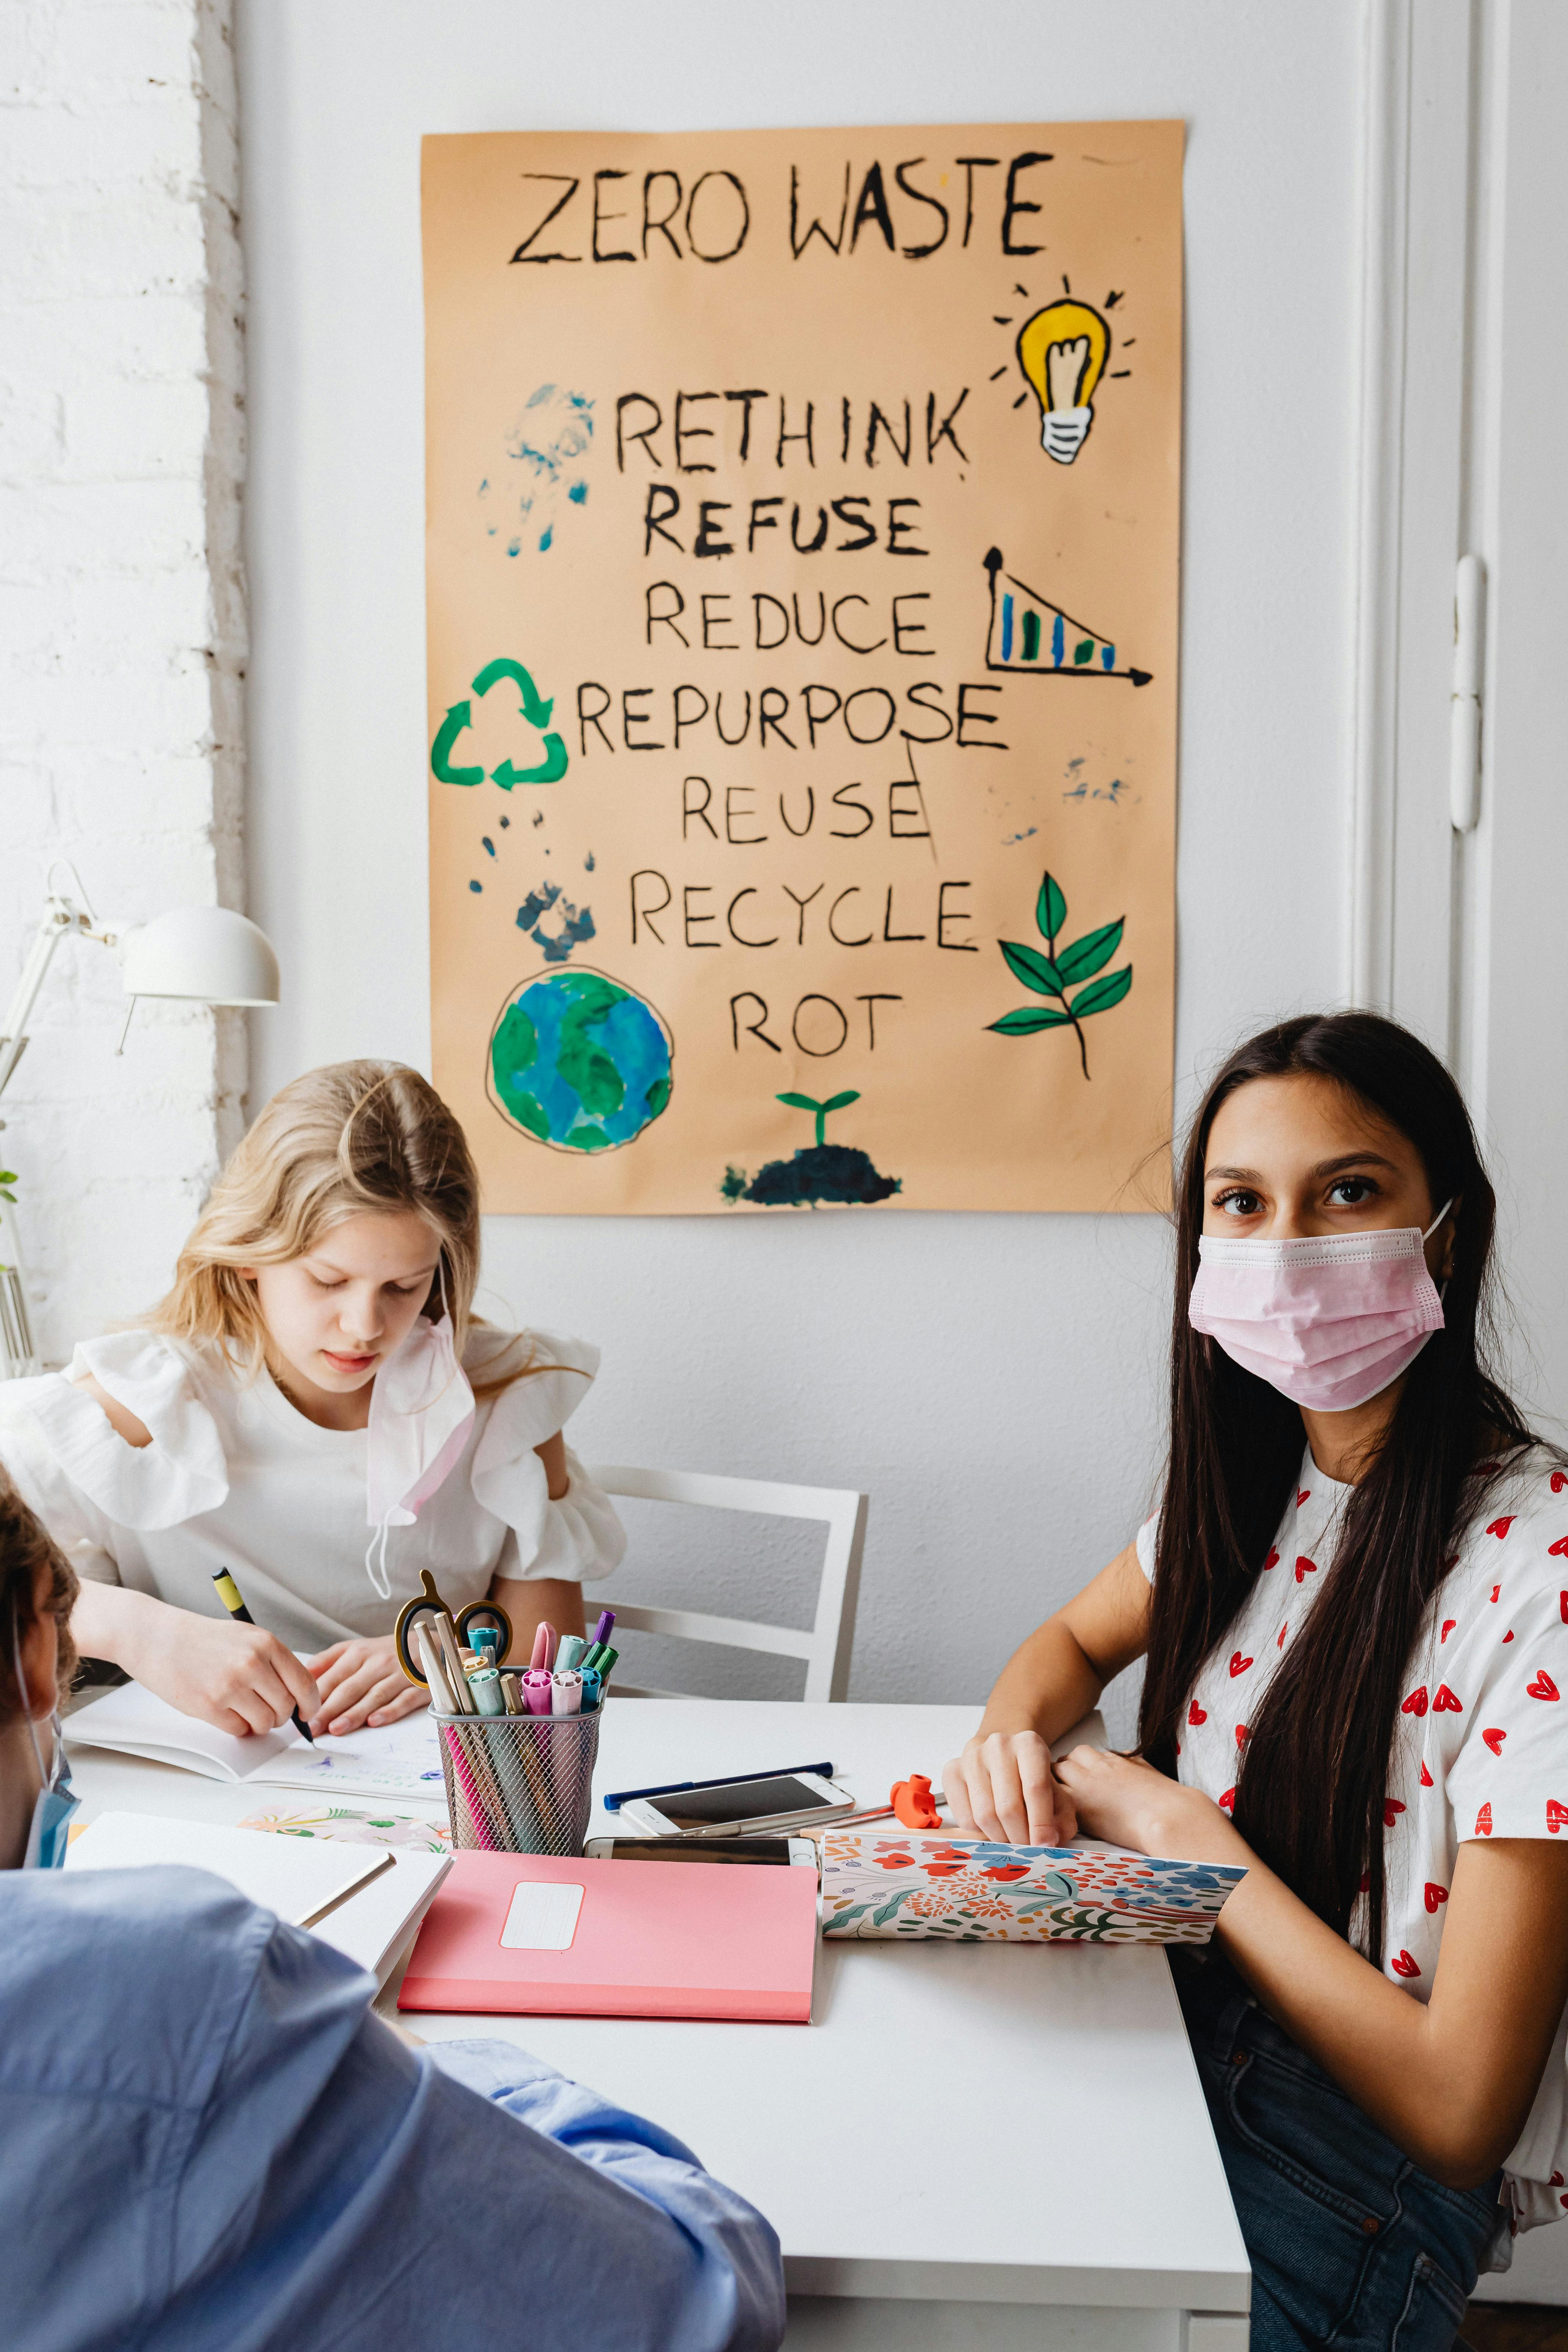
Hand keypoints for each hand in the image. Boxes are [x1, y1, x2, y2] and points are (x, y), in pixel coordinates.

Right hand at [122, 1600, 320, 1739]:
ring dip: (259, 1724)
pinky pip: (239, 1730)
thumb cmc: (202, 1639)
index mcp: (266, 1643)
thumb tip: (297, 1694)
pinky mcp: (210, 1706)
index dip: (310, 1704)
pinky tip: (225, 1712)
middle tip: (267, 1712)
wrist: (157, 1638)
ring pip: (265, 1722)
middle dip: (281, 1716)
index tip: (307, 1713)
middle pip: (286, 1707)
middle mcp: (252, 1663)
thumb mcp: (246, 1637)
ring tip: (245, 1712)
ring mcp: (231, 1686)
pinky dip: (237, 1727)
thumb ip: (272, 1661)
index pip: (304, 1683)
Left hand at [304, 1634, 428, 1734]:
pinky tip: (375, 1722)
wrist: (431, 1645)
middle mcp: (379, 1663)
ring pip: (374, 1695)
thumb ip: (329, 1660)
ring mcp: (400, 1675)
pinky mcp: (419, 1686)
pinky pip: (403, 1700)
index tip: (300, 1713)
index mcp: (360, 1653)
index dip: (316, 1695)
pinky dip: (390, 1711)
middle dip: (330, 1709)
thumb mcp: (357, 1647)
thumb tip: (304, 1673)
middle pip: (351, 1688)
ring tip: (337, 1729)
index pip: (334, 1676)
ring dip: (355, 1713)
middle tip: (313, 1727)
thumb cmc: (387, 1652)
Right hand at [943, 1729, 1076, 1844]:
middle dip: (1020, 1836)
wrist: (1003, 1756)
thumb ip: (1062, 1816)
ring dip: (1000, 1838)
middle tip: (1027, 1849)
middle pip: (1008, 1806)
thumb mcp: (1057, 1792)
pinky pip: (965, 1817)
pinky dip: (979, 1833)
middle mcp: (998, 1745)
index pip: (1036, 1788)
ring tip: (1011, 1840)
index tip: (1044, 1846)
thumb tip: (1050, 1841)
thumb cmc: (1032, 1778)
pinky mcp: (952, 1771)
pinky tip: (992, 1829)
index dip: (1041, 1823)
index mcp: (1029, 1744)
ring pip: (984, 1815)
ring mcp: (971, 1757)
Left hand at [1053, 1746, 1244, 1865]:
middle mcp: (1097, 1767)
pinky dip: (1054, 1806)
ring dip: (1055, 1786)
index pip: (1083, 1753)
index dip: (1078, 1766)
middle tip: (1066, 1793)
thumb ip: (1128, 1764)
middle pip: (1065, 1760)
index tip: (1080, 1779)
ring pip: (1056, 1773)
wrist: (1170, 1817)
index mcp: (1114, 1759)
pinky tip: (1060, 1818)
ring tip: (1061, 1805)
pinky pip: (1055, 1799)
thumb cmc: (1166, 1800)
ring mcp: (1087, 1784)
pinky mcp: (1080, 1806)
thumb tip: (1121, 1760)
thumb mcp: (1145, 1770)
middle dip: (1063, 1774)